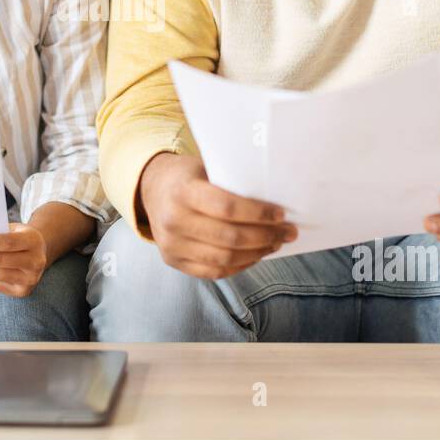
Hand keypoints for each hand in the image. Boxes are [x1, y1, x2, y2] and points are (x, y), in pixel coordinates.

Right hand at [138, 152, 296, 279]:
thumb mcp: (205, 168)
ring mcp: (171, 244)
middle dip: (265, 237)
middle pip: (229, 238)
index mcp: (182, 192)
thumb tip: (275, 200)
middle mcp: (173, 220)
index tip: (281, 214)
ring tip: (274, 244)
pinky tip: (255, 256)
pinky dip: (239, 265)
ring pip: (224, 258)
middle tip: (288, 232)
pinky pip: (213, 272)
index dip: (258, 213)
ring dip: (257, 254)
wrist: (151, 190)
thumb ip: (231, 183)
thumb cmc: (188, 176)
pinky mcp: (173, 261)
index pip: (227, 207)